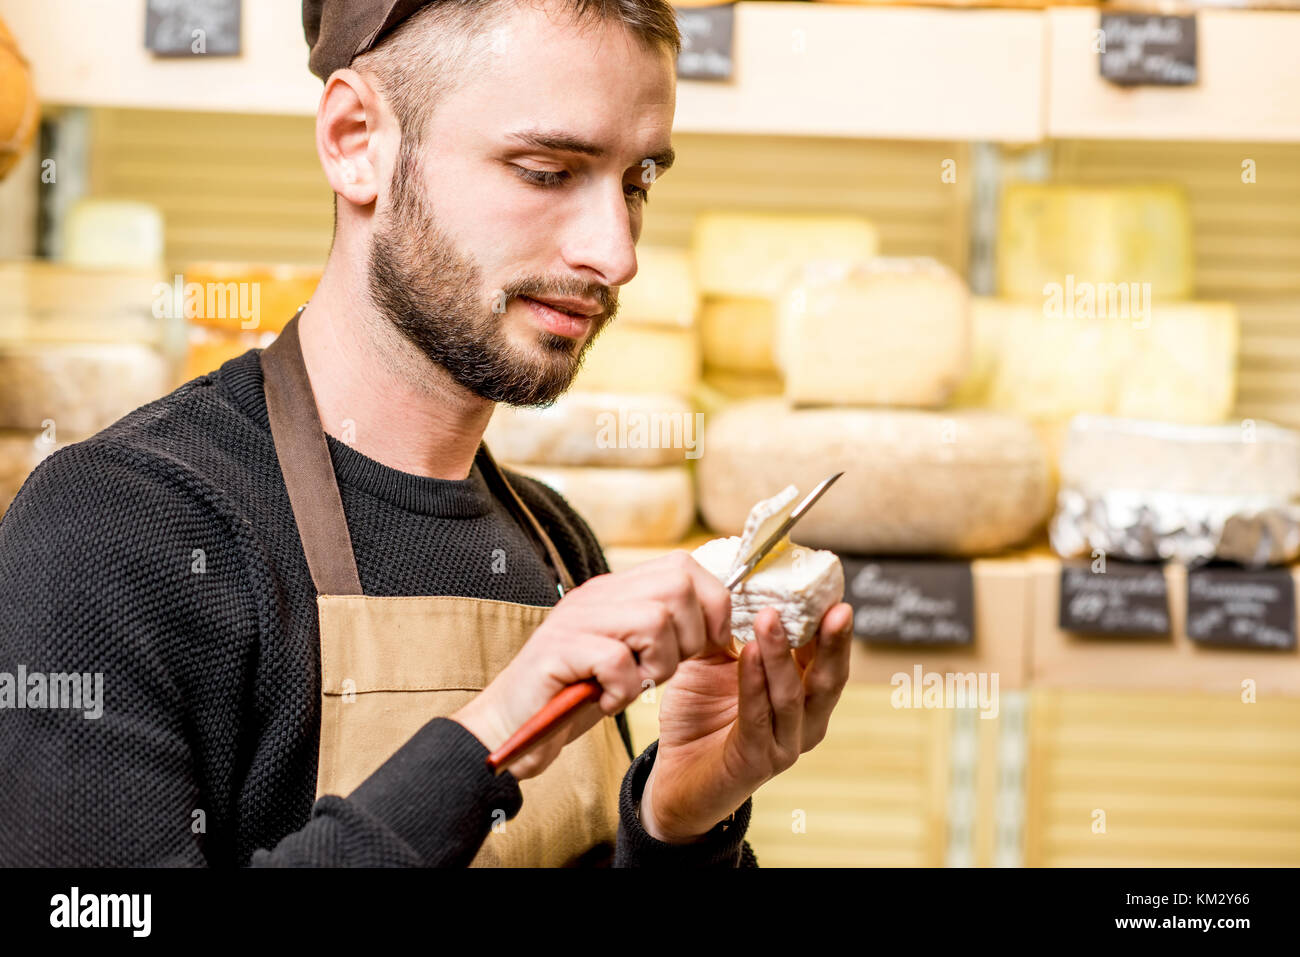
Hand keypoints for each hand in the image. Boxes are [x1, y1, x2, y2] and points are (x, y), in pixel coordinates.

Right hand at [452, 551, 731, 779]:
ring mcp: (575, 619)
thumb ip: (663, 633)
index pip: (683, 566)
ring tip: (630, 686)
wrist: (511, 726)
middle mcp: (596, 595)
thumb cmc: (575, 694)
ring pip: (655, 620)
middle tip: (660, 669)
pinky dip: (622, 690)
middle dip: (688, 637)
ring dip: (656, 666)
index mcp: (615, 591)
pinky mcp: (558, 650)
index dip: (710, 605)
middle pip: (677, 586)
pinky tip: (604, 700)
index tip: (707, 645)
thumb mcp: (630, 657)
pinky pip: (618, 660)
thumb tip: (718, 625)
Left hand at [641, 602, 853, 842]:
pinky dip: (755, 683)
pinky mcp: (757, 761)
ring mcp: (785, 743)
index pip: (826, 654)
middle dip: (833, 640)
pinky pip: (758, 717)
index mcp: (803, 693)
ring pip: (792, 695)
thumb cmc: (699, 713)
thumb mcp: (714, 660)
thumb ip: (728, 627)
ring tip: (770, 616)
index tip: (832, 588)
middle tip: (836, 606)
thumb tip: (730, 578)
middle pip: (829, 677)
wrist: (675, 774)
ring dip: (782, 654)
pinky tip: (750, 653)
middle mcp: (805, 720)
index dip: (832, 623)